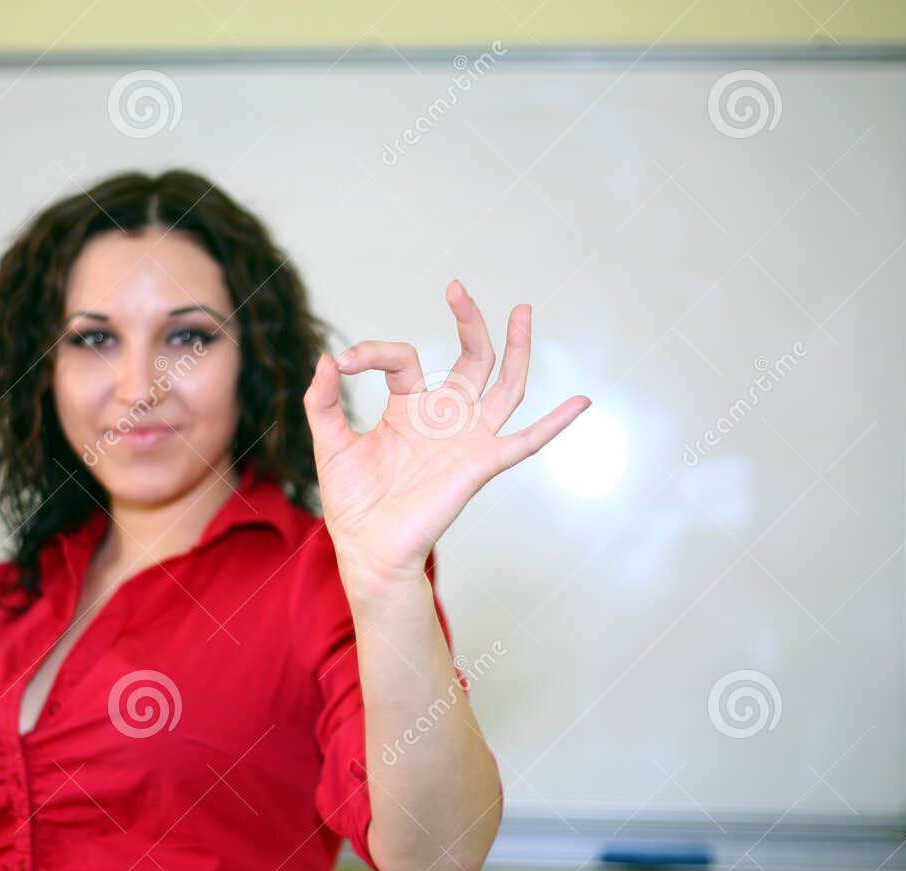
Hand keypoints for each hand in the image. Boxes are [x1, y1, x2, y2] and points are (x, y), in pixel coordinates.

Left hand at [302, 279, 590, 595]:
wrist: (367, 548)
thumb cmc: (352, 503)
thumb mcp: (331, 443)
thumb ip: (324, 401)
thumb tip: (326, 358)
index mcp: (409, 408)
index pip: (403, 359)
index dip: (372, 353)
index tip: (343, 363)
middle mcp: (445, 418)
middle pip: (472, 358)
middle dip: (470, 321)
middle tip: (457, 287)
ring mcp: (467, 440)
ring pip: (505, 386)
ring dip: (517, 348)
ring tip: (522, 311)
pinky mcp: (481, 464)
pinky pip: (526, 442)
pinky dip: (555, 423)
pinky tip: (582, 401)